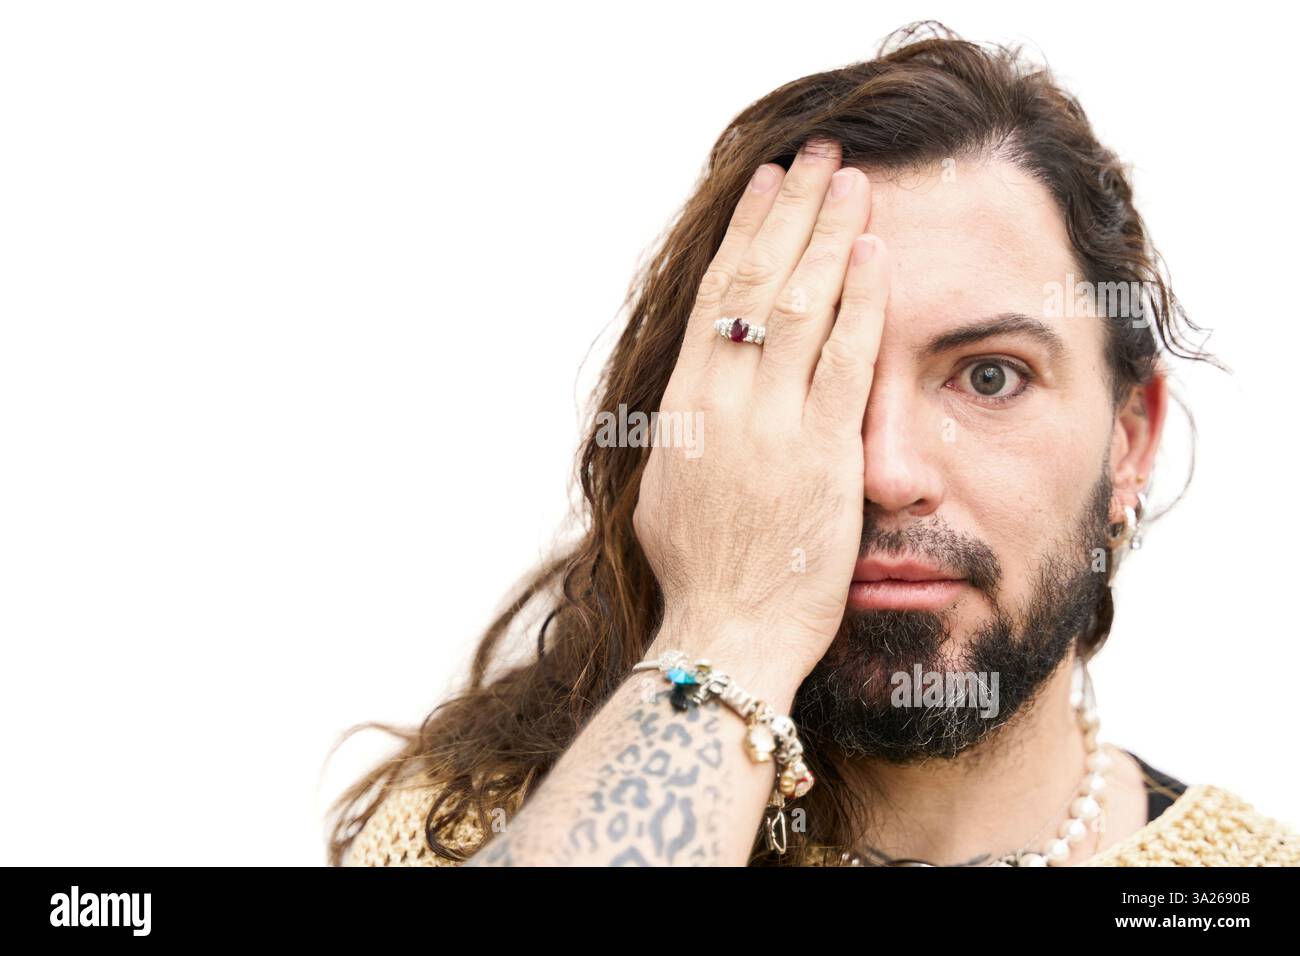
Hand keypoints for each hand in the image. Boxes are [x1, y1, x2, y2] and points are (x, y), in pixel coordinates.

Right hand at [633, 137, 889, 682]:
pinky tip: (874, 255)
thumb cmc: (699, 578)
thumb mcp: (667, 494)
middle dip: (790, 213)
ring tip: (852, 180)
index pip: (717, 301)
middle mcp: (722, 403)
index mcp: (683, 409)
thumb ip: (687, 435)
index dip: (744, 238)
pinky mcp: (822, 454)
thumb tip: (698, 397)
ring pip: (800, 305)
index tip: (765, 191)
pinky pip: (844, 361)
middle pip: (758, 284)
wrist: (724, 635)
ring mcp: (771, 425)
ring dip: (828, 234)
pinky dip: (859, 303)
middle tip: (816, 156)